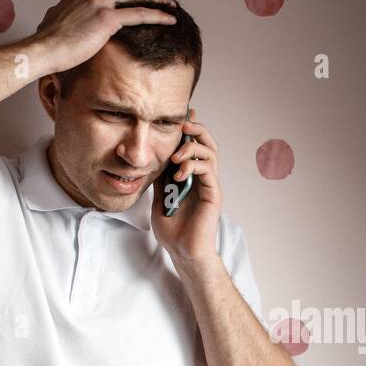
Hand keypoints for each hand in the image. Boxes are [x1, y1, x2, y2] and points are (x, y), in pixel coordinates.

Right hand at [31, 0, 177, 74]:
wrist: (43, 50)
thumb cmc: (46, 43)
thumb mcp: (52, 21)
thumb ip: (61, 15)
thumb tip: (56, 19)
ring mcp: (99, 3)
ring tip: (171, 5)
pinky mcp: (107, 19)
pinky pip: (140, 14)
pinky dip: (158, 15)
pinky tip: (170, 19)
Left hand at [150, 108, 221, 267]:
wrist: (182, 251)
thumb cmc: (173, 229)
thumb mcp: (159, 196)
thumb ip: (160, 177)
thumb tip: (151, 159)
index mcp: (192, 176)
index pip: (194, 145)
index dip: (190, 128)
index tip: (181, 114)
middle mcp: (204, 177)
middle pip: (207, 143)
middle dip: (196, 129)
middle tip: (183, 124)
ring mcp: (210, 185)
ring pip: (210, 153)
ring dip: (192, 148)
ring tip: (176, 156)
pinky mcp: (214, 194)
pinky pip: (208, 171)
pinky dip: (193, 166)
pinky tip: (179, 174)